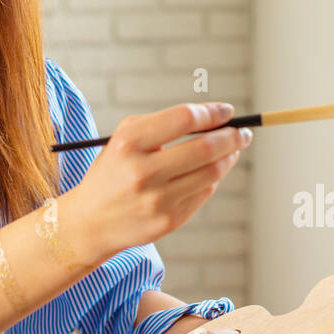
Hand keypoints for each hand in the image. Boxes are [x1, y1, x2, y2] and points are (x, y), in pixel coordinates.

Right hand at [69, 102, 251, 259]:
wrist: (91, 221)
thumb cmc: (114, 171)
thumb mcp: (125, 139)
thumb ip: (165, 125)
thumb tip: (214, 120)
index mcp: (129, 143)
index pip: (183, 119)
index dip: (211, 113)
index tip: (228, 112)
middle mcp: (143, 172)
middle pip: (205, 148)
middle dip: (231, 137)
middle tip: (243, 132)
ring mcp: (157, 199)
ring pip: (211, 173)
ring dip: (228, 158)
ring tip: (232, 150)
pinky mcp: (168, 220)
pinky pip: (203, 193)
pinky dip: (211, 179)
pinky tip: (209, 172)